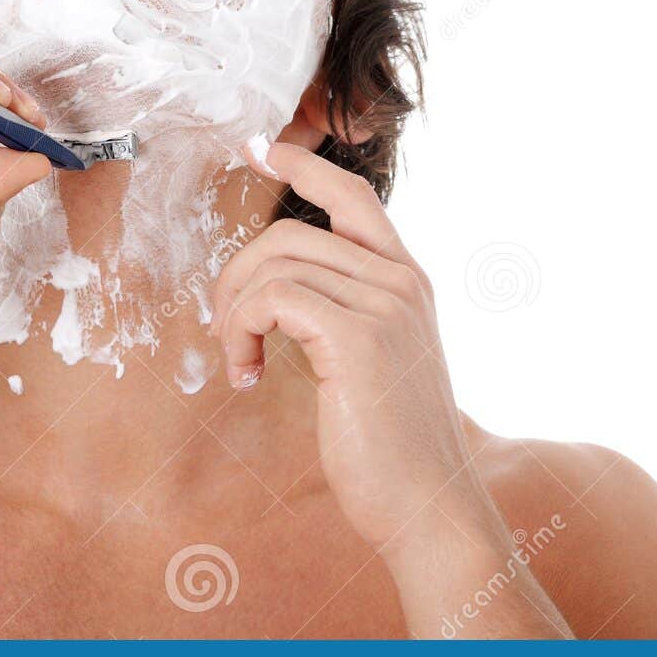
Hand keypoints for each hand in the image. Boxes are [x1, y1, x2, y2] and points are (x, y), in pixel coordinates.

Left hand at [209, 142, 504, 559]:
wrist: (429, 508)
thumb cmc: (394, 448)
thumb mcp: (376, 363)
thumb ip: (347, 314)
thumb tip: (280, 291)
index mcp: (407, 281)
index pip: (354, 196)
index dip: (303, 165)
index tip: (260, 148)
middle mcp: (400, 281)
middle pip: (288, 232)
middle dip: (237, 276)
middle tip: (226, 332)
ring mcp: (383, 304)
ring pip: (273, 266)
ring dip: (234, 314)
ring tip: (239, 362)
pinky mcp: (355, 335)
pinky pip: (270, 299)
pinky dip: (240, 332)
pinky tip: (246, 375)